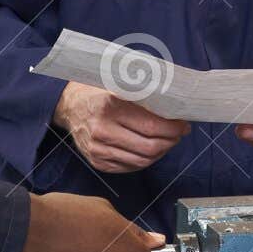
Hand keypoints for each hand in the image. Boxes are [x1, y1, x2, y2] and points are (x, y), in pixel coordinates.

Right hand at [55, 82, 189, 172]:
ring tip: (167, 140)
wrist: (69, 106)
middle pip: (149, 147)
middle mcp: (102, 131)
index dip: (173, 128)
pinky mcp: (97, 162)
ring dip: (161, 152)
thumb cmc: (99, 91)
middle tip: (178, 133)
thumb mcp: (119, 84)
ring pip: (142, 161)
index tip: (183, 124)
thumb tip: (175, 106)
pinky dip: (145, 159)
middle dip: (170, 141)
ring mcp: (98, 150)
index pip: (152, 126)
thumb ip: (143, 95)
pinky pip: (130, 167)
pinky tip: (151, 149)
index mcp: (110, 107)